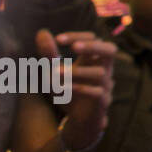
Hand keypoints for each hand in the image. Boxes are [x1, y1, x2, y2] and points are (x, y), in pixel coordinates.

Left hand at [36, 30, 115, 146]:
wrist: (80, 119)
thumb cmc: (69, 90)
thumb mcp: (55, 72)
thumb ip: (49, 54)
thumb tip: (42, 32)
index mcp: (94, 58)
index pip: (94, 39)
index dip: (78, 36)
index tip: (57, 39)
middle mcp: (103, 68)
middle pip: (110, 50)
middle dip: (93, 47)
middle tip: (73, 48)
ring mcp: (105, 85)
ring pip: (100, 73)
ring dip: (77, 71)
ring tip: (54, 74)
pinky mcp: (102, 101)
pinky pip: (97, 92)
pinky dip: (80, 89)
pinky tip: (62, 89)